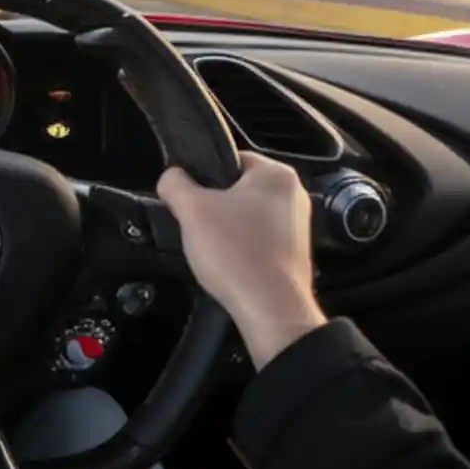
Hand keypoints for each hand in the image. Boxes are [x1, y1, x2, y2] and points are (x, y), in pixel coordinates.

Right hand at [157, 151, 325, 368]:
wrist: (270, 309)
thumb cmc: (236, 254)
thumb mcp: (192, 210)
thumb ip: (174, 183)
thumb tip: (170, 177)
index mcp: (276, 173)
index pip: (230, 159)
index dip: (203, 177)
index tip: (190, 200)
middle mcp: (294, 193)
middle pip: (238, 188)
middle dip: (214, 206)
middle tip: (197, 225)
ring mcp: (298, 224)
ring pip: (247, 215)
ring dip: (227, 228)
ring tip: (213, 248)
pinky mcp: (294, 251)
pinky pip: (259, 239)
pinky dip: (242, 247)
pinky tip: (229, 262)